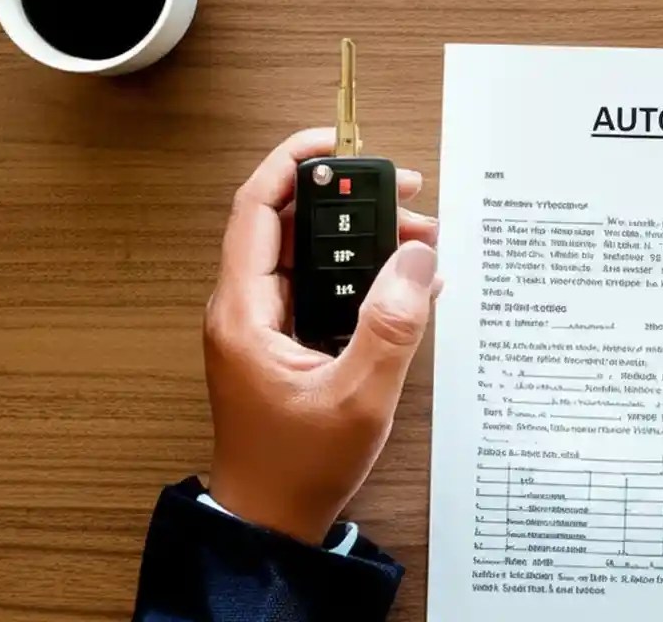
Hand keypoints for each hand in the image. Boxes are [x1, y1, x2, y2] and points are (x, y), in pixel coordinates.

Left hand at [202, 128, 441, 544]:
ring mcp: (262, 327)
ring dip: (359, 241)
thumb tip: (419, 259)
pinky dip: (358, 277)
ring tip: (415, 239)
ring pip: (308, 257)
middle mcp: (245, 310)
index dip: (292, 163)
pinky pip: (319, 291)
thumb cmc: (297, 469)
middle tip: (404, 195)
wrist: (270, 523)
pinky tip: (402, 283)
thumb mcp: (358, 397)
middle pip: (289, 225)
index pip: (257, 209)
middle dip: (346, 201)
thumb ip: (392, 325)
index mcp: (243, 312)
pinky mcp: (283, 344)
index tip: (335, 140)